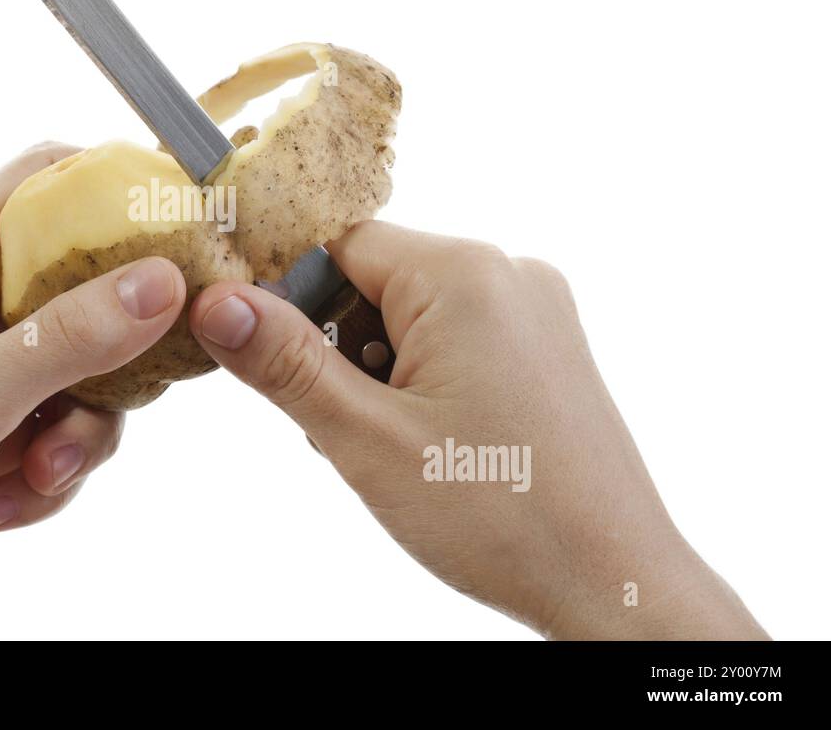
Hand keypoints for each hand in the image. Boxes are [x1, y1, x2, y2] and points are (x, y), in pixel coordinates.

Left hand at [0, 143, 185, 638]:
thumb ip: (70, 337)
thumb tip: (161, 281)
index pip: (44, 183)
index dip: (114, 186)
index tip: (180, 226)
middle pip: (90, 291)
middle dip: (116, 353)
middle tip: (130, 384)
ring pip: (86, 380)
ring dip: (77, 437)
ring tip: (32, 474)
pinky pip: (61, 440)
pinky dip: (47, 479)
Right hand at [189, 221, 767, 638]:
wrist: (616, 585)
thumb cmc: (501, 516)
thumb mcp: (367, 440)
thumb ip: (284, 363)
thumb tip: (214, 300)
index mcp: (463, 274)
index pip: (337, 245)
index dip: (287, 297)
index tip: (266, 356)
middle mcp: (507, 273)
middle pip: (373, 279)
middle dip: (337, 348)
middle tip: (344, 428)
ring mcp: (535, 310)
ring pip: (410, 313)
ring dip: (376, 371)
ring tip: (394, 448)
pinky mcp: (546, 347)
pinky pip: (454, 337)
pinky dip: (420, 380)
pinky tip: (429, 444)